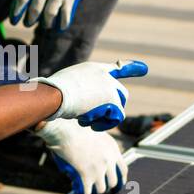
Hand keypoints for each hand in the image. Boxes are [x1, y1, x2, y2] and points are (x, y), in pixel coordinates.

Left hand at [10, 0, 109, 30]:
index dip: (16, 11)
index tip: (14, 19)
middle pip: (34, 10)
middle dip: (29, 19)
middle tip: (28, 23)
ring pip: (49, 14)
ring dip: (45, 23)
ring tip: (44, 25)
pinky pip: (66, 12)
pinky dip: (62, 22)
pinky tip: (60, 26)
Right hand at [30, 59, 147, 130]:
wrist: (53, 95)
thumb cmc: (49, 94)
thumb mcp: (62, 88)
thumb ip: (76, 92)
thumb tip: (66, 108)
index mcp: (92, 69)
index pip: (116, 68)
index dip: (131, 68)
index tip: (145, 68)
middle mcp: (105, 75)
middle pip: (121, 94)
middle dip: (113, 109)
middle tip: (96, 120)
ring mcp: (110, 87)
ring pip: (118, 109)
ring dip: (103, 119)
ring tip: (85, 120)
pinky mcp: (113, 101)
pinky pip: (116, 118)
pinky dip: (103, 125)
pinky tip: (88, 123)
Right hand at [37, 119, 126, 193]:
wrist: (64, 130)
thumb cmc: (74, 128)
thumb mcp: (95, 135)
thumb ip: (99, 147)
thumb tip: (96, 161)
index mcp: (113, 149)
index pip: (123, 169)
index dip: (121, 180)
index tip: (117, 184)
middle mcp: (108, 160)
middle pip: (113, 182)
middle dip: (108, 189)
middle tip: (102, 191)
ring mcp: (98, 168)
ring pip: (101, 189)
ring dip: (95, 193)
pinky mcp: (86, 174)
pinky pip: (87, 191)